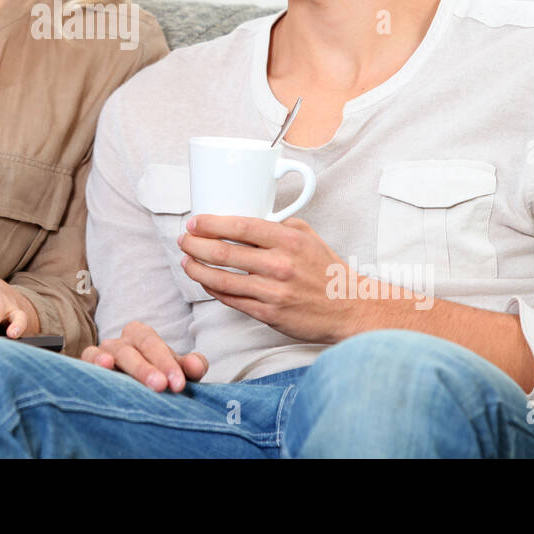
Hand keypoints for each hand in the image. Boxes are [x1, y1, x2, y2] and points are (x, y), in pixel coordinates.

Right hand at [81, 320, 207, 392]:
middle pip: (133, 349)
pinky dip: (94, 361)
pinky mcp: (87, 364)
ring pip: (110, 353)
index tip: (179, 385)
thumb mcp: (175, 371)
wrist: (130, 389)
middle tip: (161, 386)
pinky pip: (87, 358)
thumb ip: (190, 367)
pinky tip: (104, 366)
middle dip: (147, 368)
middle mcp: (121, 341)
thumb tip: (195, 365)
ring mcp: (102, 351)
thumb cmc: (155, 376)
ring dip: (123, 366)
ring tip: (131, 374)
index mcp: (142, 336)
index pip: (154, 344)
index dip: (167, 363)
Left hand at [178, 214, 358, 343]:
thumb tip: (246, 220)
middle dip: (195, 245)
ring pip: (222, 279)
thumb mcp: (308, 236)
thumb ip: (278, 225)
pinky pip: (232, 300)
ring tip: (186, 262)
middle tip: (183, 240)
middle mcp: (279, 264)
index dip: (210, 224)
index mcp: (288, 239)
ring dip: (197, 269)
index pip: (239, 226)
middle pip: (223, 252)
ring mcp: (273, 291)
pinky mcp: (269, 314)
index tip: (194, 222)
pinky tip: (205, 281)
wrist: (349, 307)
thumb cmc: (326, 270)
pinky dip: (213, 289)